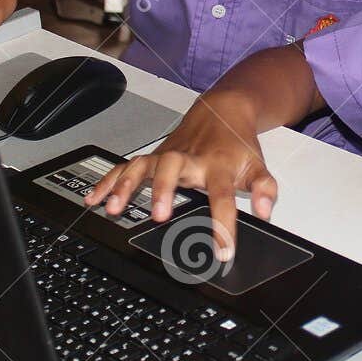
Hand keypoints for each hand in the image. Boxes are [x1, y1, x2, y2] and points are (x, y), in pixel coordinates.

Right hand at [83, 92, 276, 261]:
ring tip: (114, 209)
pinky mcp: (153, 157)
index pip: (222, 196)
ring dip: (126, 185)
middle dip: (163, 189)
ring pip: (143, 165)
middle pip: (173, 167)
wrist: (223, 110)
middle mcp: (189, 159)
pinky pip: (126, 167)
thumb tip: (266, 211)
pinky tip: (94, 199)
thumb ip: (265, 189)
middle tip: (159, 215)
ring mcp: (167, 156)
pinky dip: (108, 181)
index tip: (223, 250)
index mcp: (217, 165)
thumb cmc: (237, 143)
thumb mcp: (258, 166)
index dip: (223, 223)